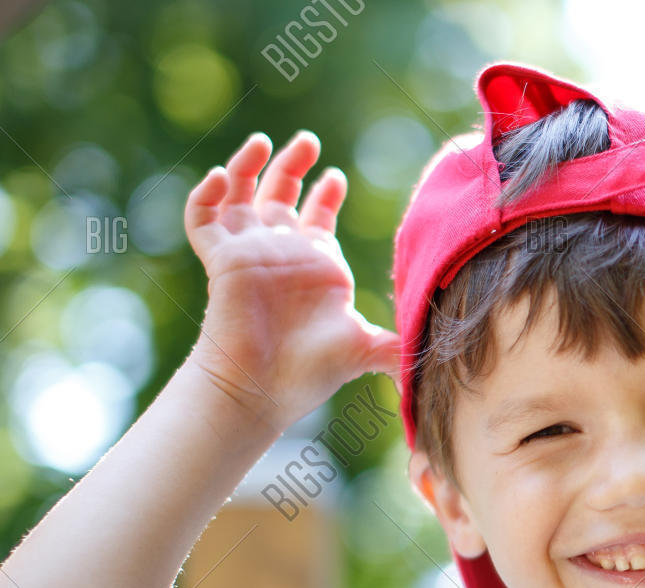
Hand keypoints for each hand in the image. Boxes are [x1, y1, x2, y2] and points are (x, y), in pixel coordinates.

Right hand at [182, 130, 400, 430]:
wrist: (263, 390)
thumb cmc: (311, 372)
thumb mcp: (367, 350)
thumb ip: (400, 347)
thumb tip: (441, 359)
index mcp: (317, 265)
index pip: (317, 216)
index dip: (326, 193)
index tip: (337, 176)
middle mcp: (282, 253)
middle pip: (281, 194)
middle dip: (293, 164)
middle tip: (308, 140)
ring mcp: (248, 254)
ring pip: (239, 196)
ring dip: (246, 166)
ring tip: (262, 141)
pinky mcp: (222, 261)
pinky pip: (203, 219)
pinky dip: (206, 195)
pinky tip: (222, 175)